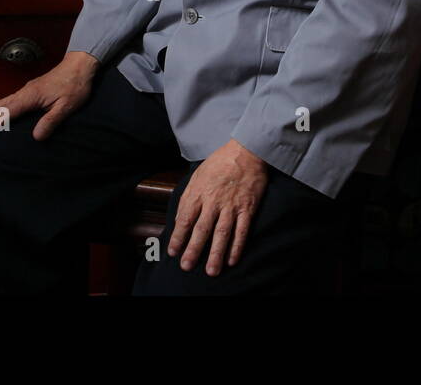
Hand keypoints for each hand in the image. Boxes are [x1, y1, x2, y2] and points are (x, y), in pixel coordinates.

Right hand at [0, 51, 98, 140]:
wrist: (80, 65)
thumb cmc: (75, 85)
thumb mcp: (67, 106)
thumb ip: (51, 121)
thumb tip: (36, 137)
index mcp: (31, 96)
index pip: (8, 112)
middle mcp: (25, 92)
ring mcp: (27, 90)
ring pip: (3, 102)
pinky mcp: (32, 89)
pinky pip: (10, 100)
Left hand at [168, 139, 267, 275]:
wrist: (245, 150)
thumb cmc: (219, 163)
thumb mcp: (197, 176)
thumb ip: (188, 199)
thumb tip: (178, 221)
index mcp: (198, 193)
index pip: (185, 219)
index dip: (178, 237)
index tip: (173, 252)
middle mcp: (213, 201)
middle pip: (202, 229)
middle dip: (193, 249)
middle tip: (187, 266)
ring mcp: (231, 205)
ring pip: (222, 233)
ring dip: (216, 253)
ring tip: (212, 270)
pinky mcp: (247, 207)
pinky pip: (242, 230)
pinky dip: (237, 246)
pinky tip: (232, 259)